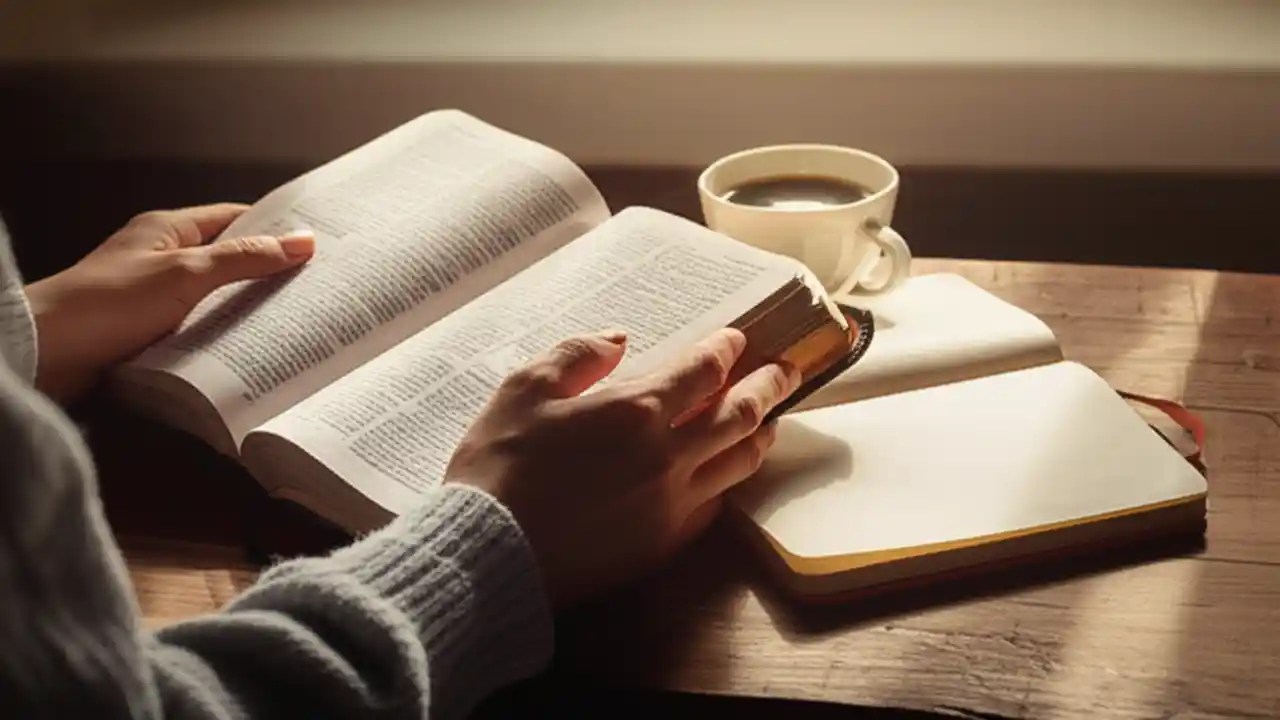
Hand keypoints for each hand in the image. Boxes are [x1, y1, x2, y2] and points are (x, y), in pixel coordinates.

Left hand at [25, 203, 314, 399]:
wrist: (47, 353)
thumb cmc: (107, 304)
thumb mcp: (186, 274)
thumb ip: (245, 259)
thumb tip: (301, 242)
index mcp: (169, 229)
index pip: (235, 219)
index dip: (275, 229)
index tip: (313, 245)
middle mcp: (162, 258)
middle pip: (228, 260)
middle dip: (266, 274)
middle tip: (312, 288)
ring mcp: (154, 295)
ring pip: (214, 297)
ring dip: (244, 310)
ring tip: (290, 322)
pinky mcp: (148, 330)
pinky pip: (197, 327)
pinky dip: (221, 336)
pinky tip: (247, 350)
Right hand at [445, 328, 801, 606]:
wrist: (490, 552)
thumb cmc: (499, 466)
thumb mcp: (524, 389)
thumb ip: (576, 355)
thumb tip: (617, 340)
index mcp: (635, 409)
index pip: (702, 371)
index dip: (724, 350)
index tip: (735, 340)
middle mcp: (668, 455)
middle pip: (739, 414)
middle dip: (768, 385)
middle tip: (787, 370)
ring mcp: (672, 503)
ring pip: (738, 463)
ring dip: (759, 434)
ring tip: (769, 420)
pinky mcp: (664, 543)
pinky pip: (714, 505)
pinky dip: (727, 481)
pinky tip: (725, 474)